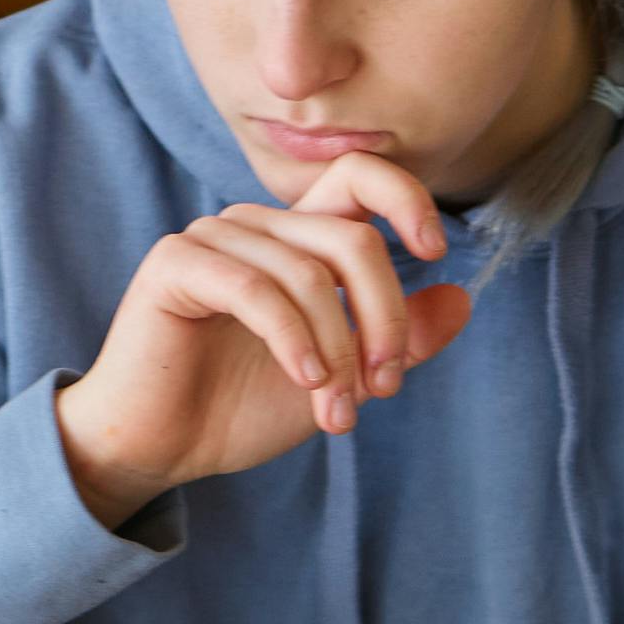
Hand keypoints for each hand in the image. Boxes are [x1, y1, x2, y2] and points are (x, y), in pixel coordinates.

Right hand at [56, 153, 472, 531]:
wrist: (160, 448)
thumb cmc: (240, 407)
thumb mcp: (342, 379)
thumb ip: (398, 340)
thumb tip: (462, 297)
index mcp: (295, 238)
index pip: (358, 176)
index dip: (406, 198)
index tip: (434, 251)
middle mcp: (255, 225)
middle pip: (352, 239)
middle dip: (385, 317)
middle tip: (384, 386)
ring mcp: (212, 238)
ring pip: (309, 273)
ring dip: (337, 352)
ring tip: (336, 414)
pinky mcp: (174, 264)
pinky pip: (256, 290)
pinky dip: (293, 340)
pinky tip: (305, 382)